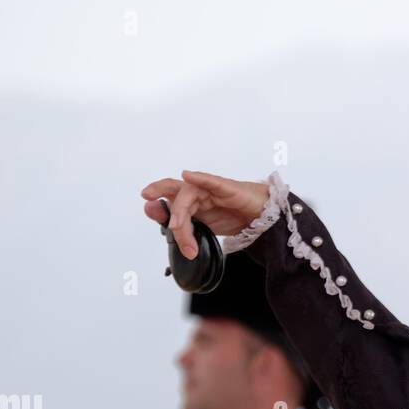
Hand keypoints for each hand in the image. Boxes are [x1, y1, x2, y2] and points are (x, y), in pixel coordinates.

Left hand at [141, 170, 269, 260]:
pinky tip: (189, 176)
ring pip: (190, 194)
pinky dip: (199, 178)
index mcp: (193, 202)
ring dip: (181, 211)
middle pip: (176, 190)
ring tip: (178, 228)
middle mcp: (199, 192)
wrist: (261, 217)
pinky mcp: (227, 188)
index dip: (158, 198)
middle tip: (150, 202)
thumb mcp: (206, 229)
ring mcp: (211, 189)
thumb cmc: (235, 217)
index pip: (171, 197)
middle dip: (160, 191)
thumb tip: (171, 232)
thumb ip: (188, 230)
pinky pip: (211, 181)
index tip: (147, 203)